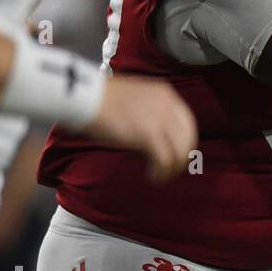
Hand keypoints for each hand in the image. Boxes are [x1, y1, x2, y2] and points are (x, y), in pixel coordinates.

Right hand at [83, 75, 197, 181]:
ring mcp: (160, 120)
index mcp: (165, 94)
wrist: (83, 96)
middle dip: (181, 156)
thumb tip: (149, 132)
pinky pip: (165, 160)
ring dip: (172, 168)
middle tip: (170, 169)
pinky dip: (161, 172)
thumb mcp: (132, 98)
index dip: (183, 140)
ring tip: (160, 176)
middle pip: (188, 138)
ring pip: (180, 152)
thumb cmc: (97, 98)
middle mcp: (168, 105)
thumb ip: (147, 111)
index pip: (186, 122)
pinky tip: (153, 177)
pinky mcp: (148, 136)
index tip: (175, 152)